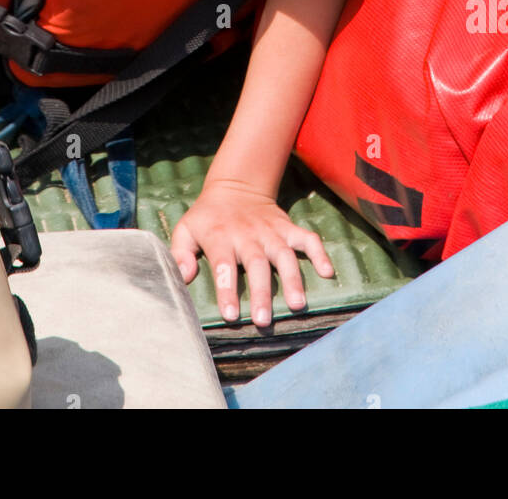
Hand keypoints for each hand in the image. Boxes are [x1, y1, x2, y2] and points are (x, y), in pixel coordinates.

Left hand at [171, 178, 334, 325]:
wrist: (235, 187)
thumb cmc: (207, 217)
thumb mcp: (186, 229)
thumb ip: (180, 253)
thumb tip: (184, 276)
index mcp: (220, 236)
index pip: (223, 264)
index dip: (227, 289)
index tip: (231, 315)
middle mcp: (248, 234)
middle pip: (257, 264)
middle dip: (262, 292)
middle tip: (264, 319)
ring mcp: (271, 231)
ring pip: (284, 254)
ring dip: (292, 279)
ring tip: (298, 305)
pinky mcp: (288, 227)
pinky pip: (307, 238)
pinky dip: (319, 253)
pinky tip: (327, 272)